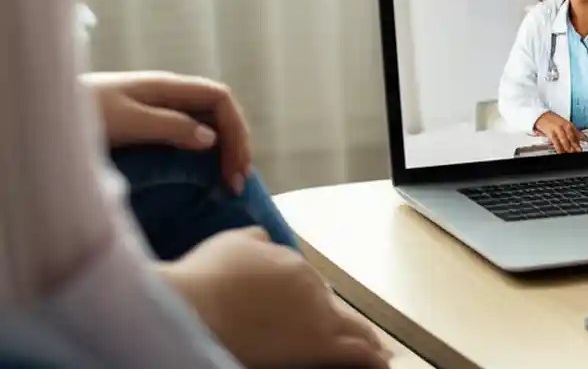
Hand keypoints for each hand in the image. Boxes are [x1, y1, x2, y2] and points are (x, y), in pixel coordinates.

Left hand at [84, 71, 251, 193]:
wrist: (44, 108)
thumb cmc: (82, 113)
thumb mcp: (127, 121)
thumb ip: (169, 126)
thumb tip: (211, 138)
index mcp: (167, 87)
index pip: (220, 99)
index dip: (235, 130)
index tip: (234, 166)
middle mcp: (168, 94)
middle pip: (219, 112)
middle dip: (236, 144)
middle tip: (239, 182)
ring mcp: (159, 107)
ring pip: (207, 124)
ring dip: (223, 150)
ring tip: (229, 181)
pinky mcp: (147, 123)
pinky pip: (189, 133)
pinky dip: (204, 153)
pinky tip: (204, 172)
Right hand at [158, 227, 389, 368]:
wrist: (194, 304)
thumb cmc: (205, 277)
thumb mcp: (232, 244)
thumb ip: (255, 243)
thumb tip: (263, 242)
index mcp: (293, 264)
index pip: (311, 287)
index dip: (315, 303)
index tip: (317, 313)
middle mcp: (312, 287)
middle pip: (336, 309)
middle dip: (348, 325)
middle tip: (366, 340)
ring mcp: (316, 317)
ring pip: (352, 330)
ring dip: (367, 343)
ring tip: (379, 356)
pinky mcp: (315, 345)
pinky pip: (355, 352)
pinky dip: (371, 358)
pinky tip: (382, 364)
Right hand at [533, 111, 587, 152]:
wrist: (542, 116)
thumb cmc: (553, 121)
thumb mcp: (564, 125)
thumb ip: (572, 132)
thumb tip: (581, 140)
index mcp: (569, 124)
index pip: (577, 133)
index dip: (583, 140)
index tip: (585, 145)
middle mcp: (564, 126)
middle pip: (572, 137)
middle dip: (576, 145)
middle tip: (579, 151)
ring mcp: (558, 129)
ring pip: (564, 140)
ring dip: (568, 147)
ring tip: (571, 153)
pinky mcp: (551, 133)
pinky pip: (556, 142)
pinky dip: (559, 148)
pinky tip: (561, 152)